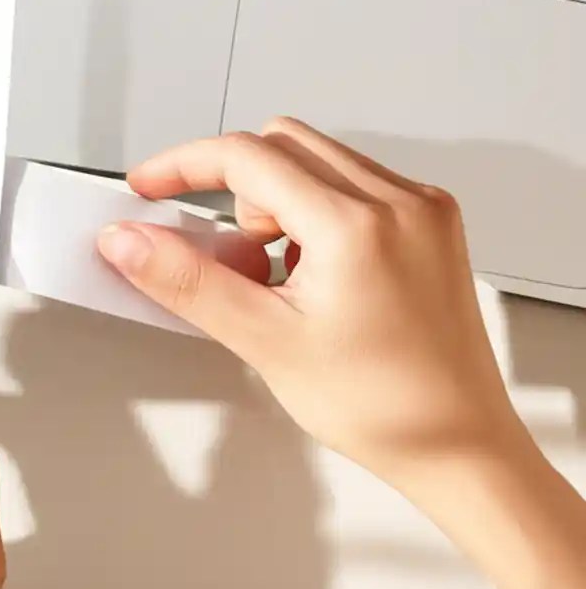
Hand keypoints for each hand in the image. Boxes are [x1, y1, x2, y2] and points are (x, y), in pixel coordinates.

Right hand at [97, 117, 585, 588]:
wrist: (458, 443)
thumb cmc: (383, 407)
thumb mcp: (264, 342)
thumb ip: (188, 282)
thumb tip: (130, 242)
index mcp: (357, 225)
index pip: (246, 156)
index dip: (182, 166)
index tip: (148, 187)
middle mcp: (399, 202)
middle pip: (281, 145)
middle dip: (233, 189)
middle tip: (219, 251)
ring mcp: (421, 209)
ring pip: (316, 161)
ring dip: (274, 203)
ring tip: (274, 278)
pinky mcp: (431, 222)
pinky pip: (353, 184)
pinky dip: (314, 213)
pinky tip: (309, 274)